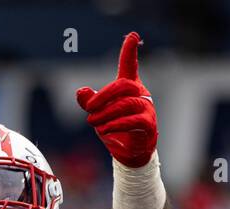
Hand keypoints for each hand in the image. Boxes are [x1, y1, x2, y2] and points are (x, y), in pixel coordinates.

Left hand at [75, 32, 157, 167]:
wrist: (130, 152)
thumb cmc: (115, 128)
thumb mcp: (98, 114)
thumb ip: (89, 102)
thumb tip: (80, 91)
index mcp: (129, 86)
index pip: (129, 65)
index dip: (130, 51)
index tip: (132, 35)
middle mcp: (140, 93)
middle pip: (123, 85)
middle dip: (102, 96)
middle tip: (88, 108)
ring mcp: (146, 108)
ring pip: (126, 104)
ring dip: (105, 114)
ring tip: (92, 122)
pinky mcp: (149, 125)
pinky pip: (134, 121)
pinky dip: (117, 124)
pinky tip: (104, 130)